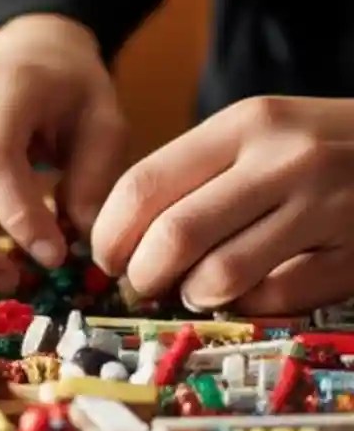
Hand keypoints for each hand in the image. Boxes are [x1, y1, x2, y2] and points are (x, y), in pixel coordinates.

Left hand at [91, 96, 353, 314]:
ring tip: (194, 288)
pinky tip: (248, 293)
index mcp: (245, 125)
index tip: (104, 257)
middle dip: (143, 273)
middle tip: (143, 284)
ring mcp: (327, 208)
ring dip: (192, 294)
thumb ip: (192, 173)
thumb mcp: (256, 133)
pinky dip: (247, 305)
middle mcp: (284, 161)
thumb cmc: (316, 146)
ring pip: (221, 275)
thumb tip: (117, 235)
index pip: (144, 185)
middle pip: (175, 235)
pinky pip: (276, 298)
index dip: (110, 233)